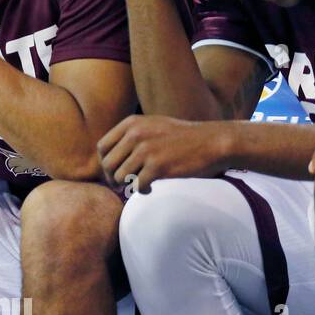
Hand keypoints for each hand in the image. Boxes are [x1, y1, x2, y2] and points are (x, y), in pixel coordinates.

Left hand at [98, 114, 229, 193]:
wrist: (212, 142)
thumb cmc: (182, 138)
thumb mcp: (152, 126)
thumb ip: (130, 136)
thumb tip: (107, 159)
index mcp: (132, 123)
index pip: (102, 147)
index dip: (105, 163)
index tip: (114, 172)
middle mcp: (135, 134)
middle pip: (107, 164)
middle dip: (112, 178)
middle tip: (122, 185)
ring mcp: (146, 150)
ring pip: (119, 177)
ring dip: (127, 186)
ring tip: (139, 185)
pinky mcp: (157, 166)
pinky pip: (136, 185)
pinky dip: (141, 190)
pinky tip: (149, 189)